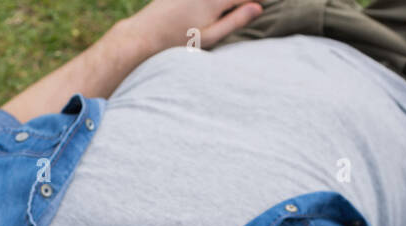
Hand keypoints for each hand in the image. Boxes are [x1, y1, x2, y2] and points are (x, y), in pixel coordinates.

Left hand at [122, 0, 262, 58]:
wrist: (143, 35)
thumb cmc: (176, 43)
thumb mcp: (209, 37)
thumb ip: (235, 21)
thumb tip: (258, 7)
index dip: (257, 1)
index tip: (262, 8)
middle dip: (243, 2)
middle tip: (250, 10)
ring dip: (227, 4)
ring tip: (229, 12)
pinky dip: (213, 3)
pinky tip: (212, 11)